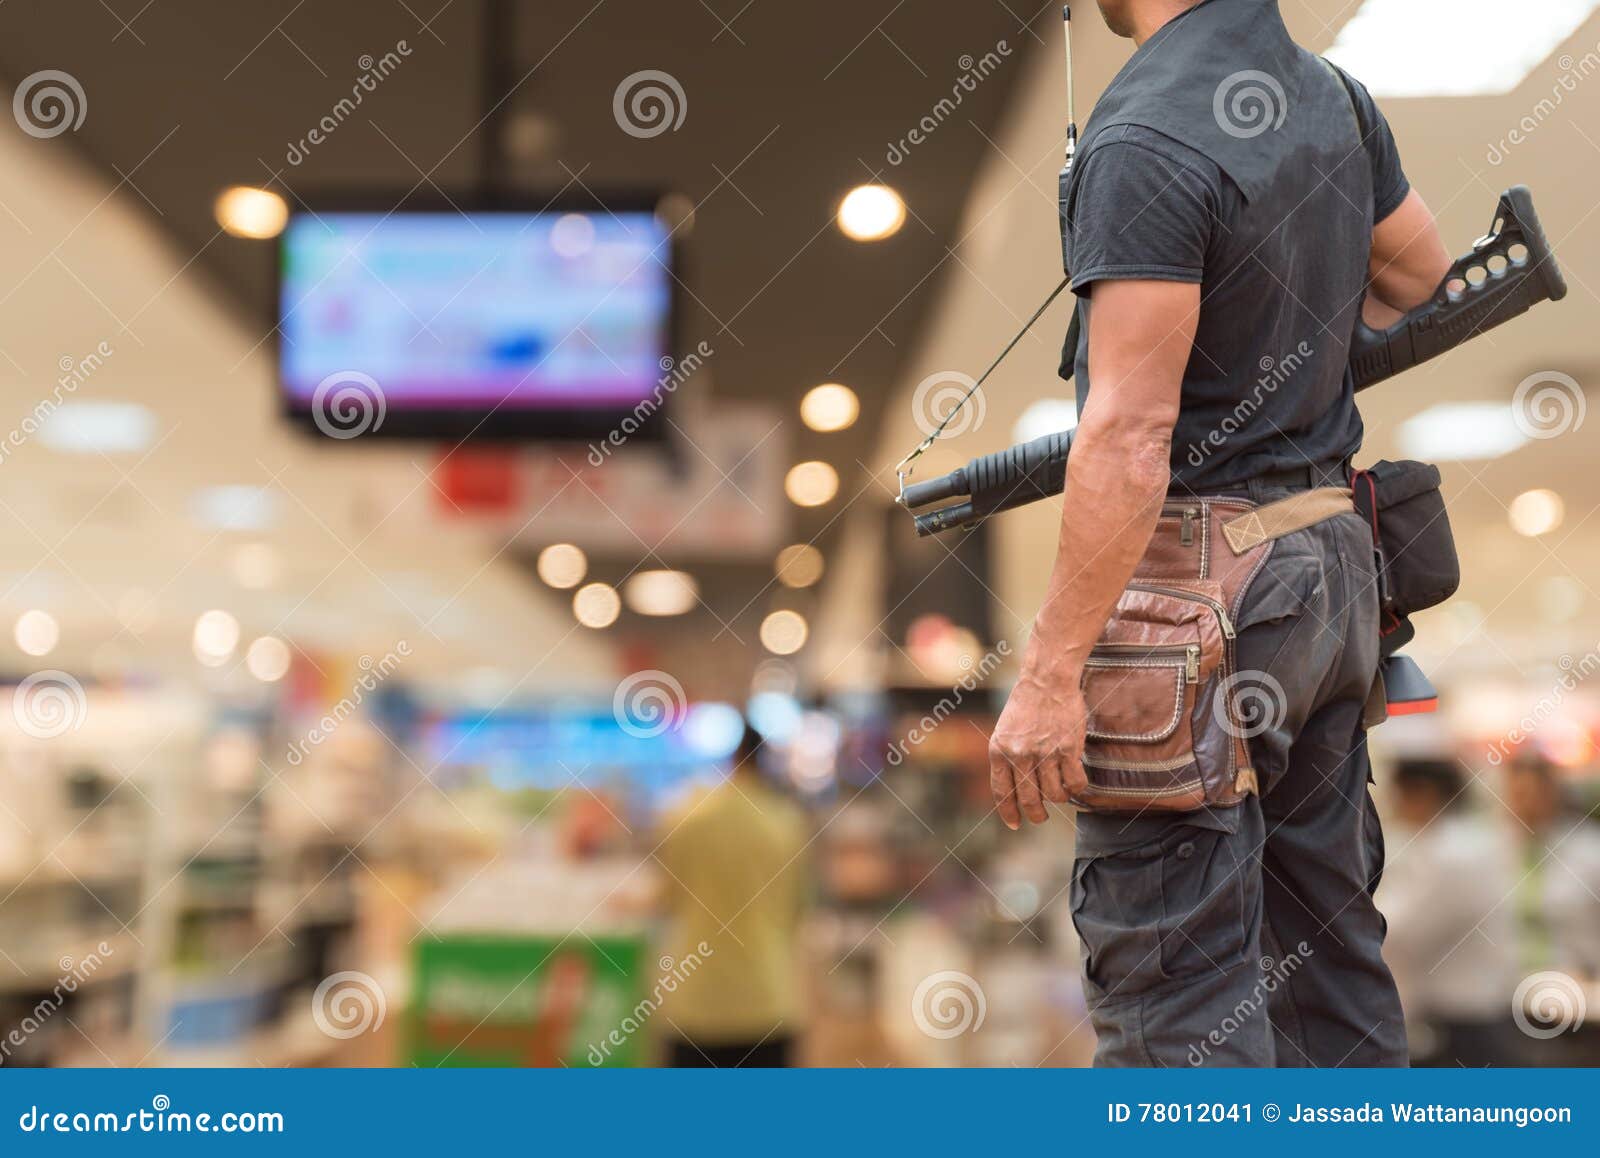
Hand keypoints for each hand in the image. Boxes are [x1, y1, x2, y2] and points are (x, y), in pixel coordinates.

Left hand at [988, 666, 1087, 828]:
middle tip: (1041, 818)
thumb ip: (1007, 757)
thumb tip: (1015, 788)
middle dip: (1036, 814)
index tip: (1015, 823)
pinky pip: (1075, 783)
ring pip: (1054, 794)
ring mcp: (1044, 754)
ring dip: (1059, 798)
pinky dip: (1077, 788)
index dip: (1009, 812)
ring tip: (1061, 792)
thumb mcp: (1005, 731)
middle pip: (1029, 799)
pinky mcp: (1067, 750)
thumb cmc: (1027, 704)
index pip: (1002, 792)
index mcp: (999, 751)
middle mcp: (1019, 755)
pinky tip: (1076, 782)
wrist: (1047, 680)